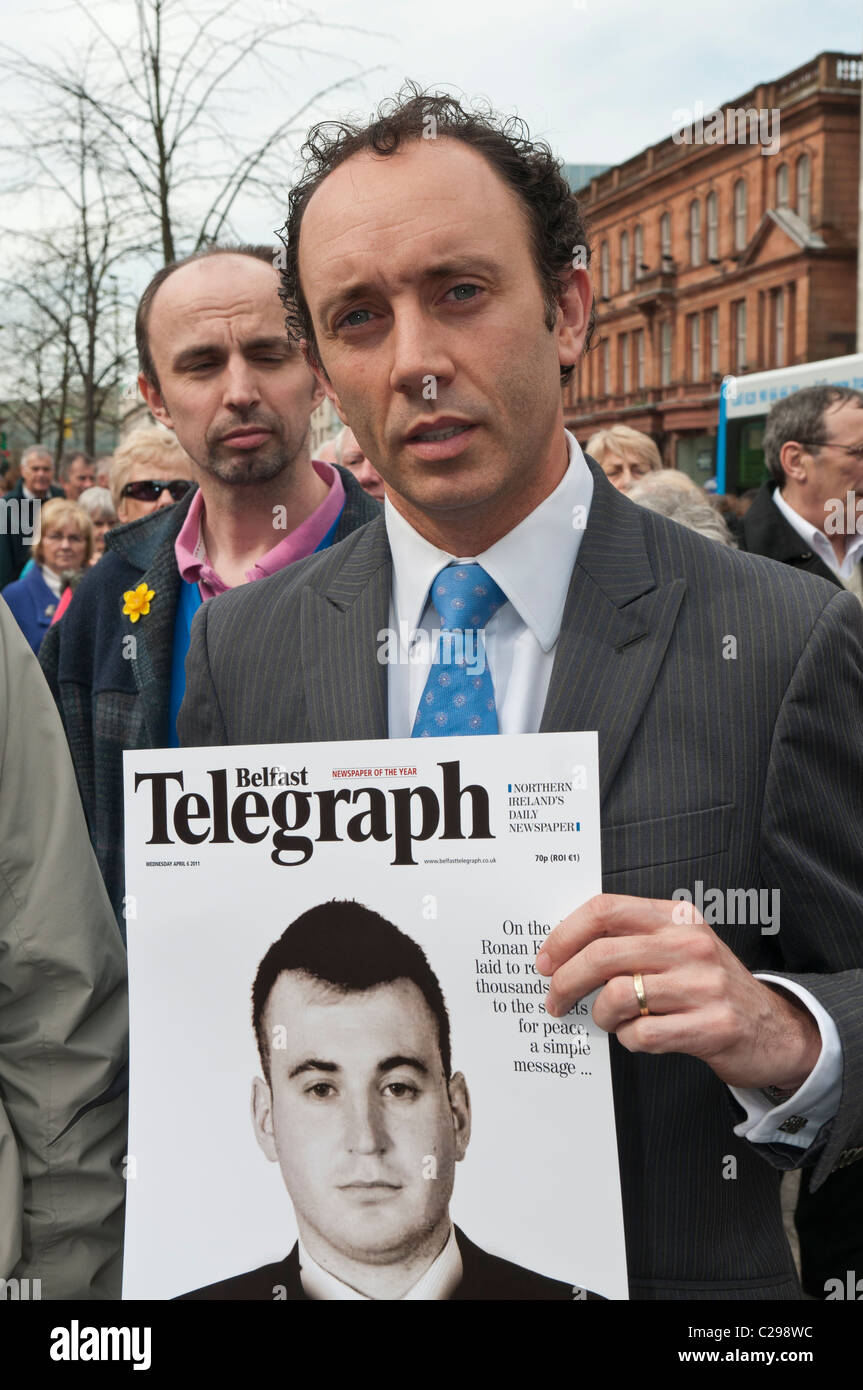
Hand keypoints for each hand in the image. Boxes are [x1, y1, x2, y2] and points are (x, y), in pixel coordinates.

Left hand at [534, 894, 820, 1090]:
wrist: (774, 1028)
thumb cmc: (710, 987)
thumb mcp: (678, 947)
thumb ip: (631, 940)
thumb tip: (563, 952)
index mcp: (676, 917)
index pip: (605, 909)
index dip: (565, 935)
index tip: (545, 960)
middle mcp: (690, 944)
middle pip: (602, 953)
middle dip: (566, 981)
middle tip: (555, 1001)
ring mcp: (703, 984)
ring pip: (617, 995)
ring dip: (602, 1016)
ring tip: (610, 1021)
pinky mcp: (712, 1025)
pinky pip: (642, 1034)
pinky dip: (629, 1040)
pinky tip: (640, 1036)